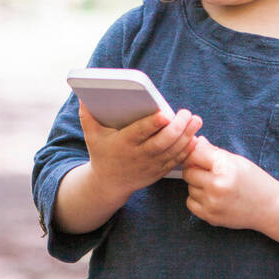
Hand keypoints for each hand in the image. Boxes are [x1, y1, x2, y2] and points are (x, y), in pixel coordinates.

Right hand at [79, 99, 202, 201]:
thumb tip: (83, 95)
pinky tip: (195, 138)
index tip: (164, 114)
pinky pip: (176, 161)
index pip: (139, 133)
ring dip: (187, 136)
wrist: (108, 183)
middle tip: (186, 113)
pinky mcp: (159, 171)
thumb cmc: (101, 153)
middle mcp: (138, 156)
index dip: (152, 124)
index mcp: (123, 144)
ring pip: (173, 151)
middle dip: (178, 128)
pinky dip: (187, 150)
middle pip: (162, 143)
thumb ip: (87, 115)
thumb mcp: (92, 135)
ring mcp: (151, 166)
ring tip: (195, 120)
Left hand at [181, 135, 278, 231]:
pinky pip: (191, 203)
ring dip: (198, 185)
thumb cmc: (255, 181)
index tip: (201, 156)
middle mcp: (217, 186)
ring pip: (189, 188)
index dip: (197, 153)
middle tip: (210, 172)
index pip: (195, 154)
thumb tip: (195, 142)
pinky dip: (198, 199)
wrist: (270, 207)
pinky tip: (213, 197)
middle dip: (196, 170)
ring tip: (216, 185)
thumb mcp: (237, 161)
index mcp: (225, 167)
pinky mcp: (210, 217)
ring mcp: (212, 203)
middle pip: (188, 172)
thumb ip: (213, 151)